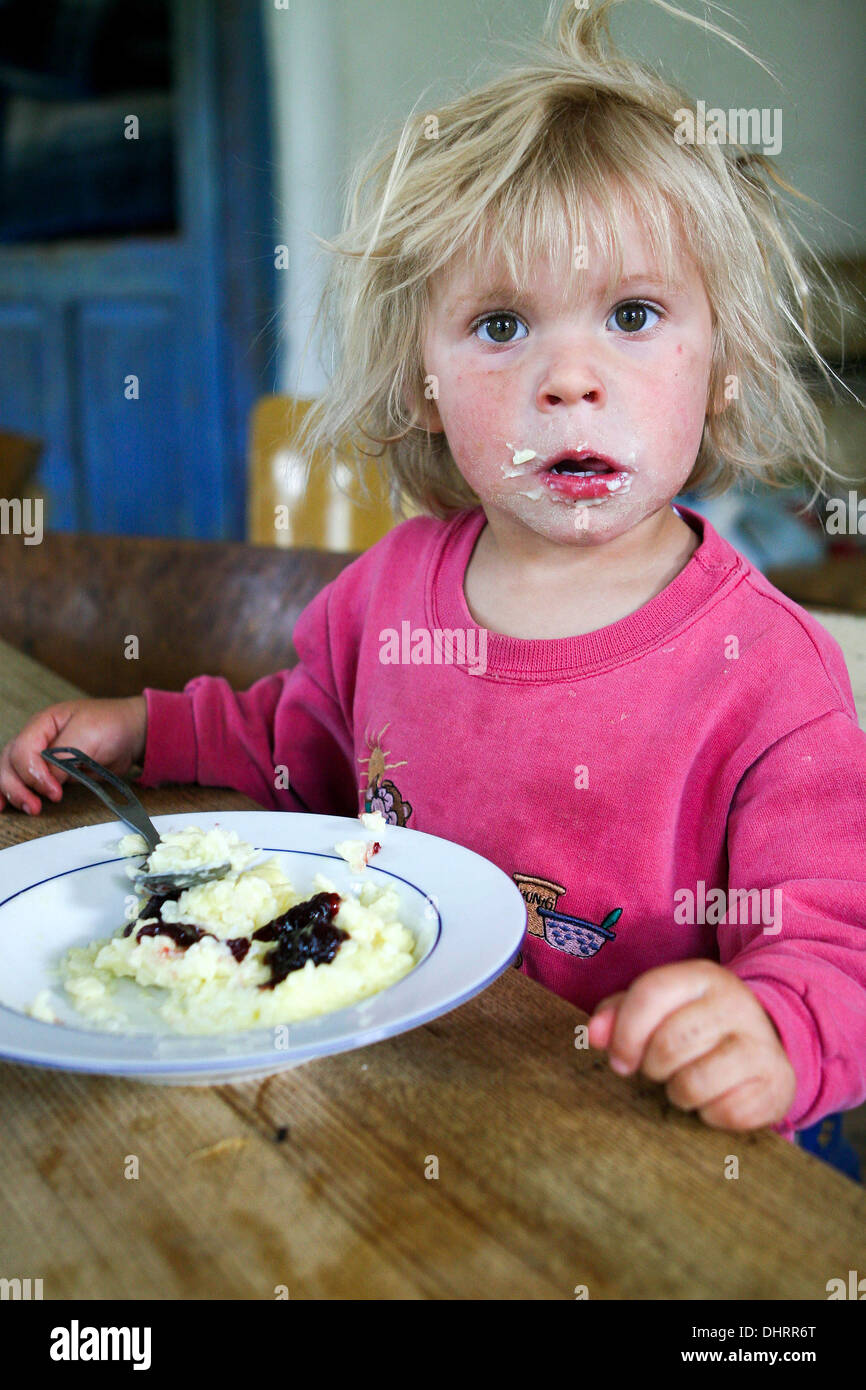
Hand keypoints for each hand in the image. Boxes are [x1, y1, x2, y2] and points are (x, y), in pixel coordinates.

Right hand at [0, 696, 147, 814]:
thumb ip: (64, 757)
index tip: (54, 791)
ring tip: (29, 808)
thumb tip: (48, 780)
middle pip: (9, 763)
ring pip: (10, 773)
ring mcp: (39, 756)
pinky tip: (4, 805)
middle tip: (34, 806)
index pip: (23, 750)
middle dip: (16, 786)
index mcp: (43, 723)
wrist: (130, 734)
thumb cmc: (111, 726)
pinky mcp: (48, 773)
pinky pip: (23, 782)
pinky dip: (12, 793)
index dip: (34, 774)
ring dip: (12, 792)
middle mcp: (35, 739)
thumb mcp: (88, 735)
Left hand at [587, 959, 796, 1129]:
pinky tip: (716, 1097)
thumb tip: (594, 1034)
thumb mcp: (658, 1008)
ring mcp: (761, 1043)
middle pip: (670, 1043)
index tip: (621, 1060)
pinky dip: (710, 1115)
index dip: (625, 1032)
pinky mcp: (778, 1083)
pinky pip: (725, 1113)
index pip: (651, 993)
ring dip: (679, 1093)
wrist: (765, 1044)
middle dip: (653, 1066)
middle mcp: (736, 1003)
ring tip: (686, 1082)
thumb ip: (619, 1014)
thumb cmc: (695, 1026)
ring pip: (695, 1083)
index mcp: (701, 977)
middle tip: (659, 1070)